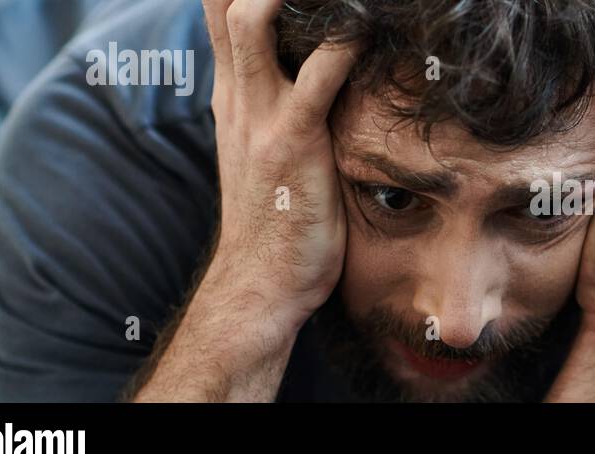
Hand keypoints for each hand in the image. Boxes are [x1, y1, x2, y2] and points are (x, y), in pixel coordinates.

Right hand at [204, 0, 356, 317]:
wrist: (260, 284)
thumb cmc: (277, 220)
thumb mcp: (267, 151)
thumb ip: (283, 109)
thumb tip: (324, 79)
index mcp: (233, 94)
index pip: (223, 12)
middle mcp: (238, 94)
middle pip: (226, 2)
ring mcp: (260, 115)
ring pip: (252, 20)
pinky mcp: (292, 141)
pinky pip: (319, 76)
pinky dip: (347, 43)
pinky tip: (371, 31)